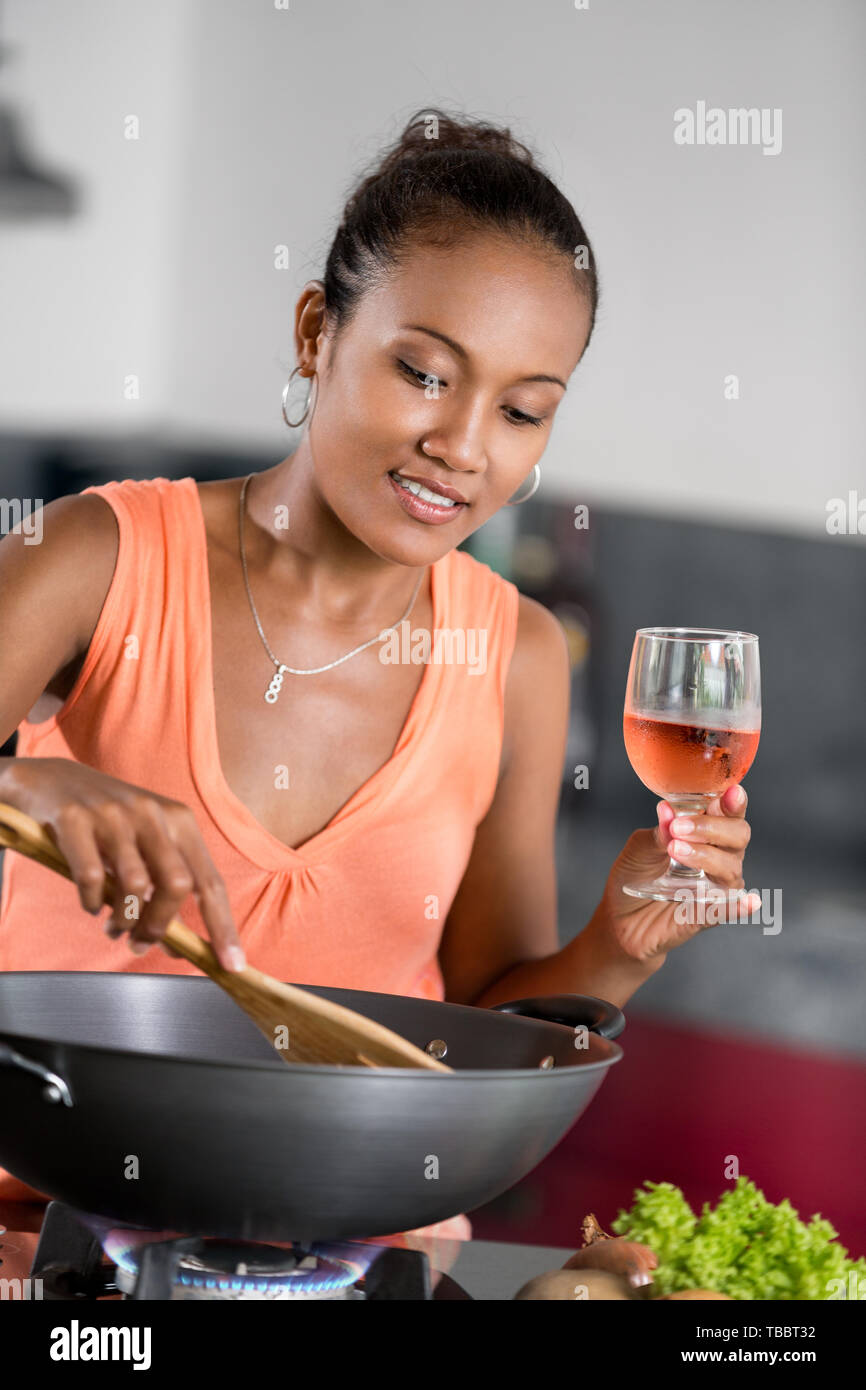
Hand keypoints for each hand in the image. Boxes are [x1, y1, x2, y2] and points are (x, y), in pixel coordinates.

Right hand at [3, 757, 244, 970]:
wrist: (53, 778)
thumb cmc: (106, 821)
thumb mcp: (144, 845)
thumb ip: (163, 889)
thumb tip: (177, 946)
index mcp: (180, 821)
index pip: (211, 882)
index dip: (223, 926)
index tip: (232, 964)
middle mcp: (152, 813)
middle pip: (178, 885)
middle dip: (161, 927)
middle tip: (140, 944)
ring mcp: (114, 814)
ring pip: (136, 885)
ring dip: (123, 920)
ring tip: (113, 926)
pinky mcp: (75, 818)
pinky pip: (91, 876)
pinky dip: (91, 902)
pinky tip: (89, 904)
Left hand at [593, 784, 758, 964]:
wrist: (619, 917)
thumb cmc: (635, 876)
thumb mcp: (639, 847)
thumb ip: (658, 832)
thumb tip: (668, 811)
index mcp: (705, 834)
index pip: (728, 813)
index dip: (732, 803)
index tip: (730, 794)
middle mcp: (717, 858)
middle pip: (738, 836)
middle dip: (712, 828)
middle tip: (679, 828)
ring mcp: (714, 888)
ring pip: (730, 869)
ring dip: (706, 856)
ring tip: (676, 850)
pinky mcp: (705, 916)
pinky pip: (727, 910)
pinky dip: (738, 906)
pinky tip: (750, 901)